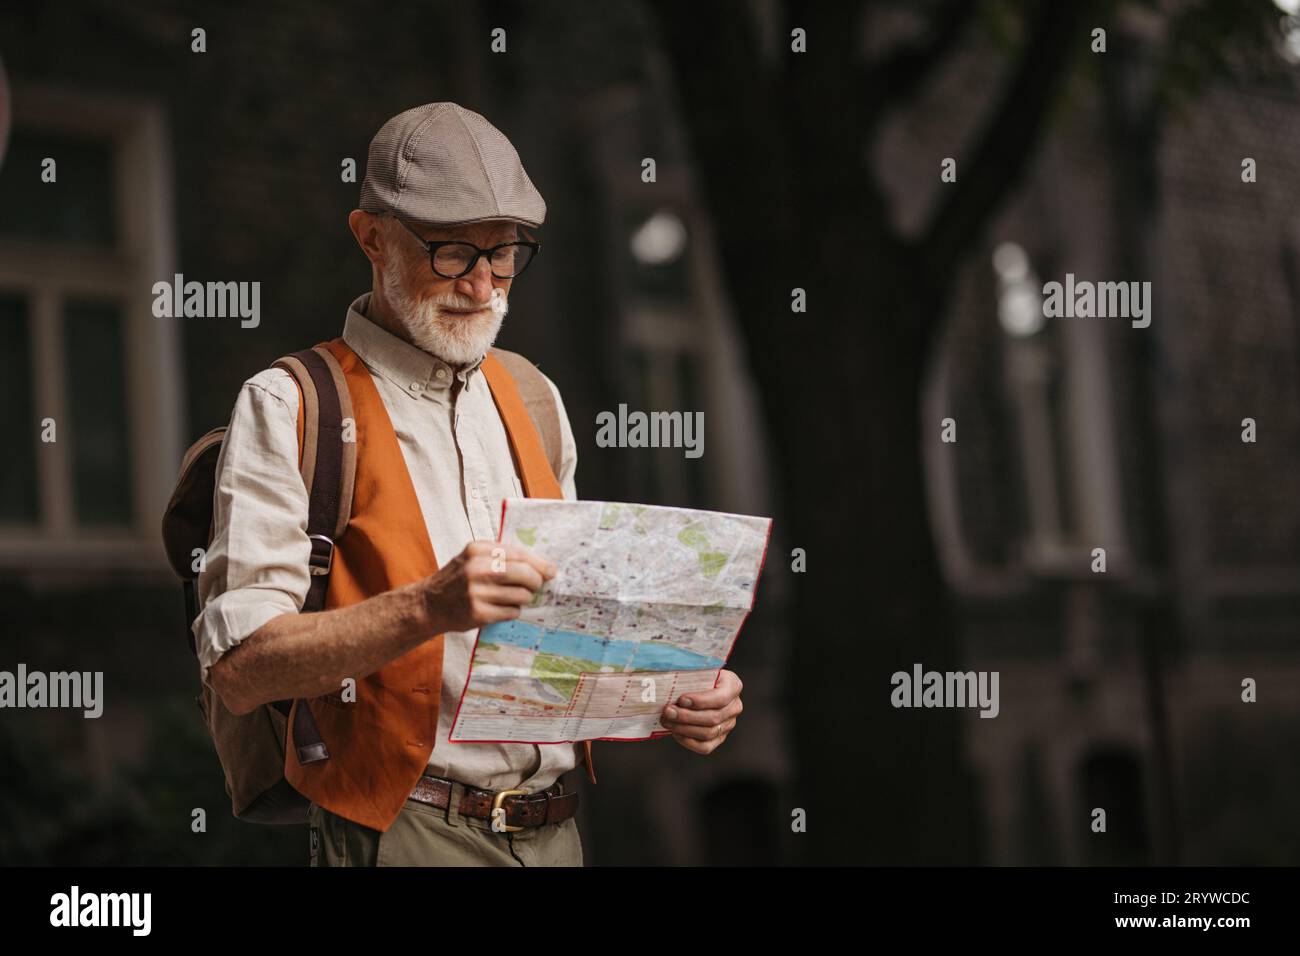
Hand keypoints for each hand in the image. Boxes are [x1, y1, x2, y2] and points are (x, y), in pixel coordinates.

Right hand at [421, 540, 555, 632]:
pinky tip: (502, 608)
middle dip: (536, 581)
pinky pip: (511, 612)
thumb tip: (540, 565)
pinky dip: (513, 611)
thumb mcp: (473, 557)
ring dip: (524, 598)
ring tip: (515, 598)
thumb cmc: (457, 579)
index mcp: (477, 550)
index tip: (551, 570)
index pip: (519, 554)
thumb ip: (500, 555)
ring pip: (521, 595)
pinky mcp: (478, 613)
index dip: (539, 563)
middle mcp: (476, 569)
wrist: (429, 604)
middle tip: (536, 586)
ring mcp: (476, 592)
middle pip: (524, 574)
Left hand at [660, 669, 741, 754]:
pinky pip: (705, 747)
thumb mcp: (698, 668)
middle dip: (686, 716)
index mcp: (733, 685)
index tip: (681, 699)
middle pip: (713, 718)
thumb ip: (690, 673)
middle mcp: (734, 706)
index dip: (701, 701)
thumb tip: (668, 677)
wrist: (700, 686)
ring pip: (708, 733)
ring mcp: (728, 724)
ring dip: (684, 729)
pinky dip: (688, 741)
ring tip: (667, 721)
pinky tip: (675, 732)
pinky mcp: (720, 738)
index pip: (720, 698)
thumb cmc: (697, 675)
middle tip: (668, 711)